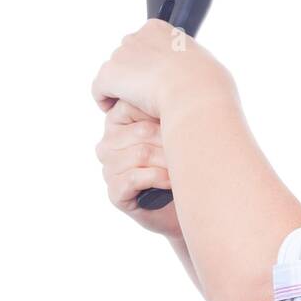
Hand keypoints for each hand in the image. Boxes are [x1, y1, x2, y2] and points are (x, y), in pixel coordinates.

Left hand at [90, 17, 237, 123]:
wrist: (194, 94)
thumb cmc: (207, 83)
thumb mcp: (203, 63)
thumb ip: (189, 61)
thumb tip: (192, 70)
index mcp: (159, 29)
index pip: (145, 44)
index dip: (151, 65)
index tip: (158, 80)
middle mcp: (136, 37)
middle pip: (127, 58)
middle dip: (135, 76)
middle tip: (149, 97)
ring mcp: (121, 55)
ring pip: (115, 75)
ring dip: (124, 90)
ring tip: (140, 108)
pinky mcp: (109, 76)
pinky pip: (100, 91)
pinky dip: (106, 102)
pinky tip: (119, 112)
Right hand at [94, 98, 180, 236]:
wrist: (188, 205)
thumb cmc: (183, 164)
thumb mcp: (176, 130)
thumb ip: (167, 111)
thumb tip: (178, 95)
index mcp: (118, 121)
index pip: (132, 105)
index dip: (164, 117)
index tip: (184, 128)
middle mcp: (108, 143)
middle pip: (142, 131)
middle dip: (171, 142)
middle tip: (191, 151)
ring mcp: (109, 168)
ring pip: (140, 154)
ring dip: (169, 162)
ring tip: (184, 168)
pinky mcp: (115, 192)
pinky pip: (134, 178)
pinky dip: (159, 179)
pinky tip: (172, 182)